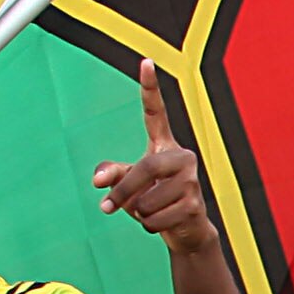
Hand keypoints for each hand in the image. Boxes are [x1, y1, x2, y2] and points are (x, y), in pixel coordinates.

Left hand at [95, 61, 214, 245]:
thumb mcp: (128, 185)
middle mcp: (182, 157)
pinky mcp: (195, 204)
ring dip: (138, 212)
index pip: (156, 113)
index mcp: (164, 146)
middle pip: (146, 168)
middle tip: (104, 208)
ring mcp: (192, 180)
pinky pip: (157, 217)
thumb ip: (111, 175)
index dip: (150, 89)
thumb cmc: (154, 200)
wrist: (186, 231)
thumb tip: (98, 180)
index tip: (145, 62)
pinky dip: (149, 225)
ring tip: (151, 212)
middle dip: (123, 191)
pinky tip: (163, 222)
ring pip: (148, 199)